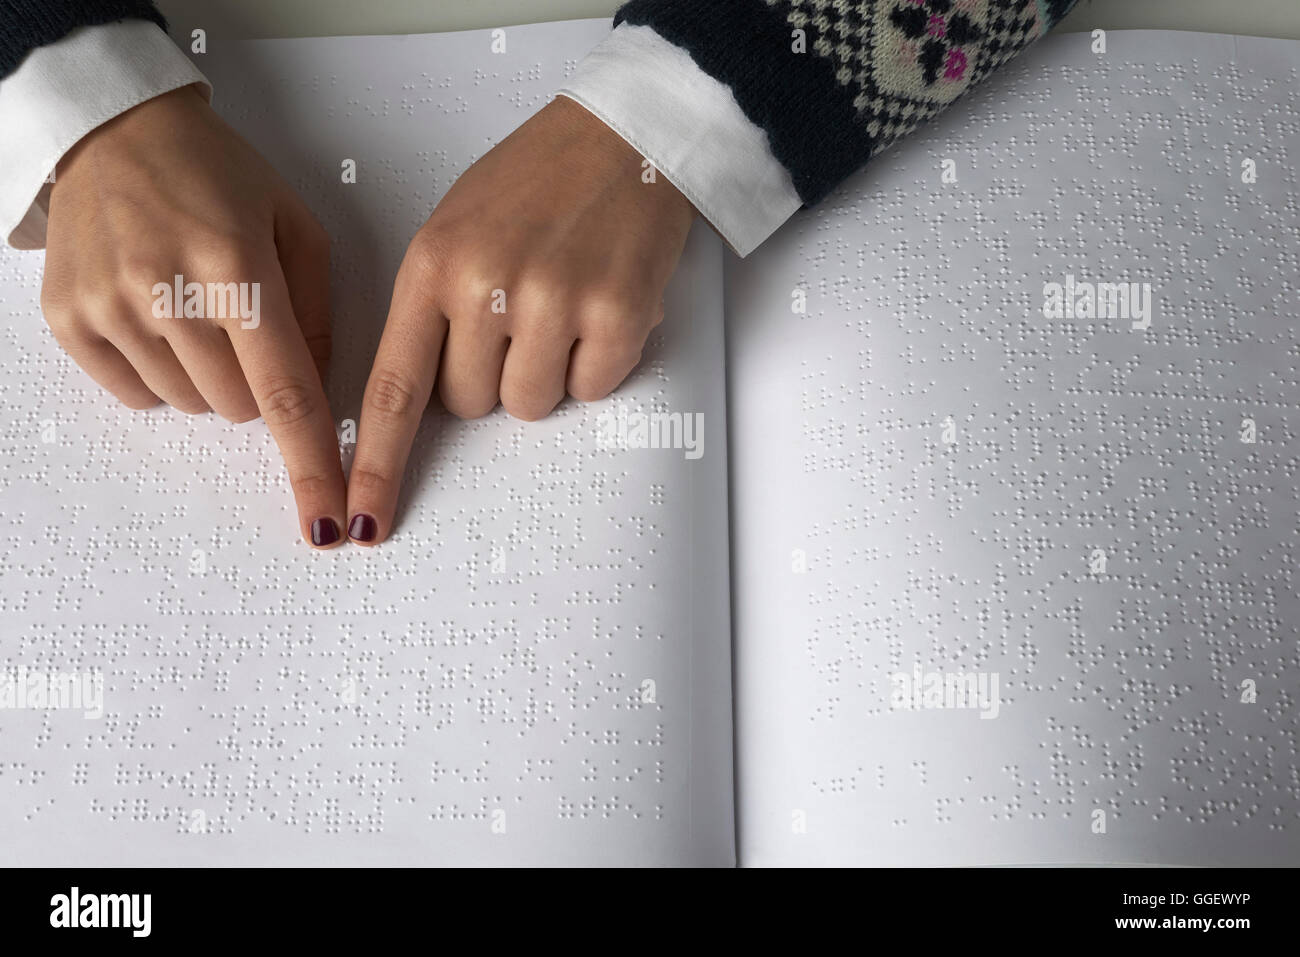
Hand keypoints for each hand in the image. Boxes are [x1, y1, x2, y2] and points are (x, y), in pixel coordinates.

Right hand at [42, 85, 345, 547]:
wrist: (113, 130)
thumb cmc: (220, 176)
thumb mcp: (295, 226)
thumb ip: (317, 312)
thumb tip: (321, 389)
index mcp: (236, 269)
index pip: (285, 393)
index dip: (312, 464)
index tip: (331, 522)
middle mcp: (166, 294)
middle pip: (238, 410)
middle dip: (258, 384)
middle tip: (245, 324)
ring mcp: (109, 311)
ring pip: (190, 408)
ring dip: (209, 377)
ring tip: (196, 307)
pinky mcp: (68, 322)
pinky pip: (135, 396)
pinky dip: (160, 373)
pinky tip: (157, 316)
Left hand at [346, 95, 697, 543]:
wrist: (626, 135)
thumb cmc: (537, 181)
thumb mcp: (456, 226)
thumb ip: (432, 308)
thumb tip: (425, 400)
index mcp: (433, 264)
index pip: (392, 387)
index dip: (375, 464)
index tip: (359, 520)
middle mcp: (486, 286)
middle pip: (469, 406)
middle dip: (490, 378)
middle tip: (518, 318)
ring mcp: (555, 302)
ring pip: (530, 405)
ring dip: (545, 372)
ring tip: (563, 306)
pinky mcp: (618, 316)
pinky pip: (593, 389)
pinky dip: (598, 362)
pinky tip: (600, 306)